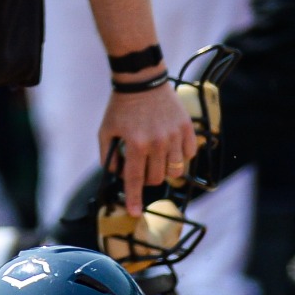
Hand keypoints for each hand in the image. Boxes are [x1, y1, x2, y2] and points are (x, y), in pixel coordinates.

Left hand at [98, 81, 199, 213]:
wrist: (142, 82)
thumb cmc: (120, 107)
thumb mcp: (105, 131)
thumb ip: (108, 156)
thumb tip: (117, 175)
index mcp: (135, 144)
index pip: (134, 179)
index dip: (134, 198)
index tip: (135, 212)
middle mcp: (157, 143)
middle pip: (156, 178)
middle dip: (147, 179)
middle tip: (140, 167)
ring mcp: (174, 136)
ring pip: (174, 170)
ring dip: (164, 169)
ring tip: (155, 157)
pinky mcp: (187, 129)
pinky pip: (188, 155)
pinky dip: (180, 157)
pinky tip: (169, 147)